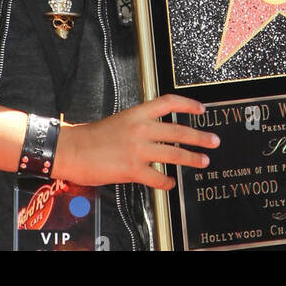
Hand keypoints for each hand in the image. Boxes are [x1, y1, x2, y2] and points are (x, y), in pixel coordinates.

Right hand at [56, 96, 219, 190]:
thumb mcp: (120, 121)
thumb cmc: (92, 136)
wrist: (72, 149)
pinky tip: (171, 183)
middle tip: (213, 140)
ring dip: (191, 158)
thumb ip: (140, 124)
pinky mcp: (131, 169)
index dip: (188, 105)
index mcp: (138, 113)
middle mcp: (141, 128)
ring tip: (202, 161)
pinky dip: (166, 181)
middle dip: (199, 136)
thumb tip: (158, 130)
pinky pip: (157, 177)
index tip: (202, 109)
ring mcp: (138, 149)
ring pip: (173, 154)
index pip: (169, 103)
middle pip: (178, 131)